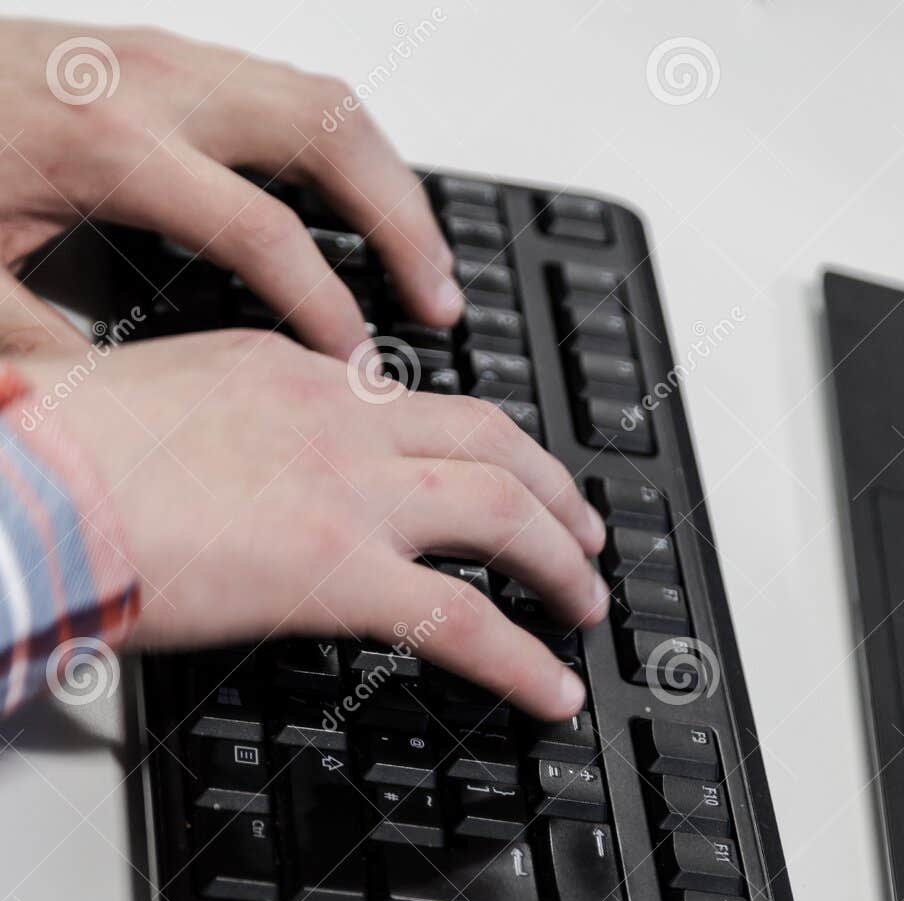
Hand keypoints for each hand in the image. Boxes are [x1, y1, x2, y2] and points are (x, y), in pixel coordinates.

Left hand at [0, 20, 460, 357]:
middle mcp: (154, 83)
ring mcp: (168, 59)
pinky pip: (292, 92)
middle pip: (328, 133)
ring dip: (390, 180)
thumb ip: (55, 359)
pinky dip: (348, 155)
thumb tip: (135, 430)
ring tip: (427, 264)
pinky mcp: (168, 59)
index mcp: (110, 141)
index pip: (262, 229)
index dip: (323, 308)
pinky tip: (362, 211)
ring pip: (325, 100)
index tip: (358, 370)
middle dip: (402, 222)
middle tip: (440, 303)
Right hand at [14, 331, 608, 718]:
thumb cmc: (59, 459)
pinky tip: (553, 690)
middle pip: (488, 439)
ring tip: (586, 605)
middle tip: (581, 531)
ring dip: (560, 561)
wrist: (28, 487)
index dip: (475, 442)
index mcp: (289, 375)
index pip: (415, 402)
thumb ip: (222, 437)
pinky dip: (525, 658)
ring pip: (501, 513)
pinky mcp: (339, 571)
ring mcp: (347, 492)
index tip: (495, 472)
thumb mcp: (156, 412)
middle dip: (552, 489)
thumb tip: (234, 481)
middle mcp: (336, 417)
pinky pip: (465, 619)